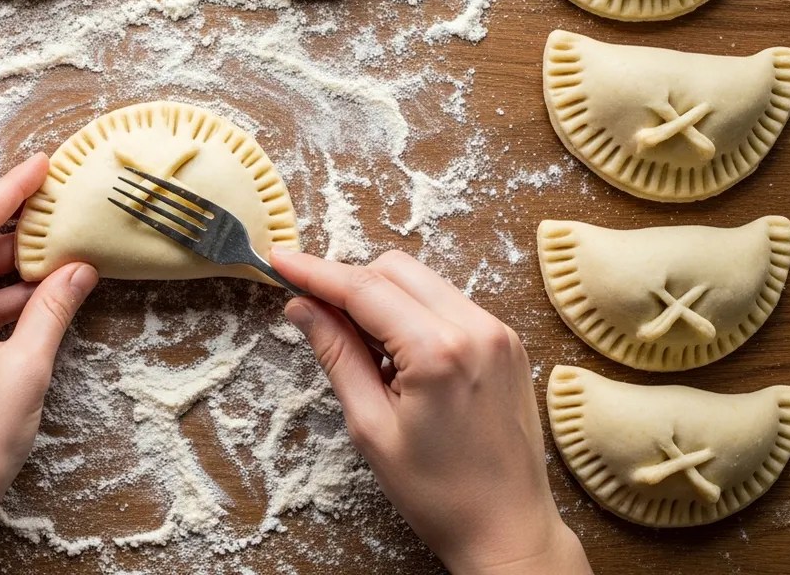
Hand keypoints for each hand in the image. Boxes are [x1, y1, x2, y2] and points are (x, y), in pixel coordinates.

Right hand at [272, 249, 590, 574]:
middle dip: (350, 283)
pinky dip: (414, 314)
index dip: (315, 271)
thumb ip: (337, 355)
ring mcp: (499, 332)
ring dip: (384, 299)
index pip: (364, 289)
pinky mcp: (508, 342)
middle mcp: (477, 329)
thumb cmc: (439, 493)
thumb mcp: (371, 427)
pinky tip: (401, 358)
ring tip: (368, 354)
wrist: (507, 528)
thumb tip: (303, 308)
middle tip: (318, 318)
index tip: (281, 260)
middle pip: (394, 269)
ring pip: (423, 280)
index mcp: (439, 352)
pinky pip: (448, 303)